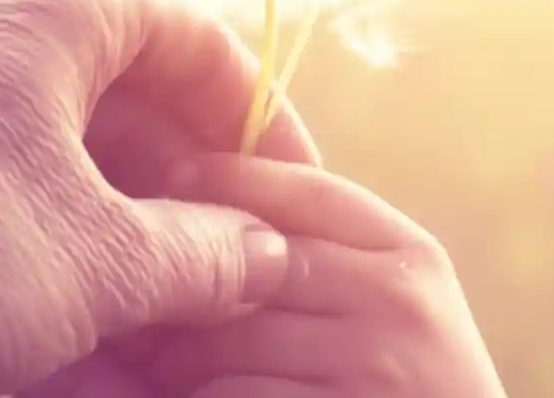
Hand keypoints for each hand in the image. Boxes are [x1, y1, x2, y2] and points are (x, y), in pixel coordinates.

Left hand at [0, 0, 316, 396]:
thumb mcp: (98, 260)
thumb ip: (202, 252)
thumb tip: (263, 251)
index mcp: (60, 18)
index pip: (195, 36)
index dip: (258, 110)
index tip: (294, 185)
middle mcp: (3, 39)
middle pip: (137, 98)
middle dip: (197, 182)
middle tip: (244, 260)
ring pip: (79, 151)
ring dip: (138, 223)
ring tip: (182, 303)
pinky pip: (22, 186)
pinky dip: (71, 241)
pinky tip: (103, 313)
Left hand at [131, 154, 506, 397]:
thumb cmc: (409, 392)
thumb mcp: (396, 310)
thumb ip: (325, 259)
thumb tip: (204, 205)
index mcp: (413, 258)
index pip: (308, 190)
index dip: (231, 176)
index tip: (172, 177)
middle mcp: (399, 305)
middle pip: (251, 266)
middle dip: (185, 288)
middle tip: (140, 303)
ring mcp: (372, 373)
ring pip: (225, 347)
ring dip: (177, 363)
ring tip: (153, 365)